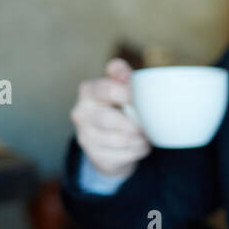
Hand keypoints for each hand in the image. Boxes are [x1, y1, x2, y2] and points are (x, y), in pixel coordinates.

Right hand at [70, 58, 150, 179]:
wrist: (110, 140)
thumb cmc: (119, 107)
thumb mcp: (121, 87)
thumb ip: (122, 74)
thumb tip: (123, 72)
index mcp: (88, 91)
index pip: (109, 90)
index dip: (130, 95)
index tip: (146, 100)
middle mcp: (80, 112)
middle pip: (112, 119)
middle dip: (135, 123)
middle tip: (148, 123)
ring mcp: (85, 136)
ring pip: (122, 139)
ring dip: (141, 138)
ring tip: (145, 134)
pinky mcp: (95, 155)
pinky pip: (125, 154)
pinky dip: (139, 150)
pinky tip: (139, 145)